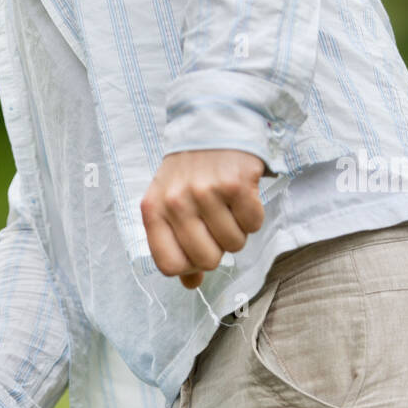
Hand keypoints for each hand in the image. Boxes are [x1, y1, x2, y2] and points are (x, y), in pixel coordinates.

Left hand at [140, 149, 265, 288]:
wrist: (212, 124)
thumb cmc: (189, 172)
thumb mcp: (169, 205)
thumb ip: (175, 245)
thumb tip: (191, 284)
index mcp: (153, 211)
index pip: (169, 266)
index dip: (189, 267)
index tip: (197, 252)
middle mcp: (176, 202)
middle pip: (206, 260)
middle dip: (218, 250)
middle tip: (217, 226)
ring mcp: (206, 192)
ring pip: (234, 245)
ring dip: (237, 231)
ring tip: (228, 207)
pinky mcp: (237, 183)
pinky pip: (253, 224)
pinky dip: (253, 216)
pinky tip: (242, 197)